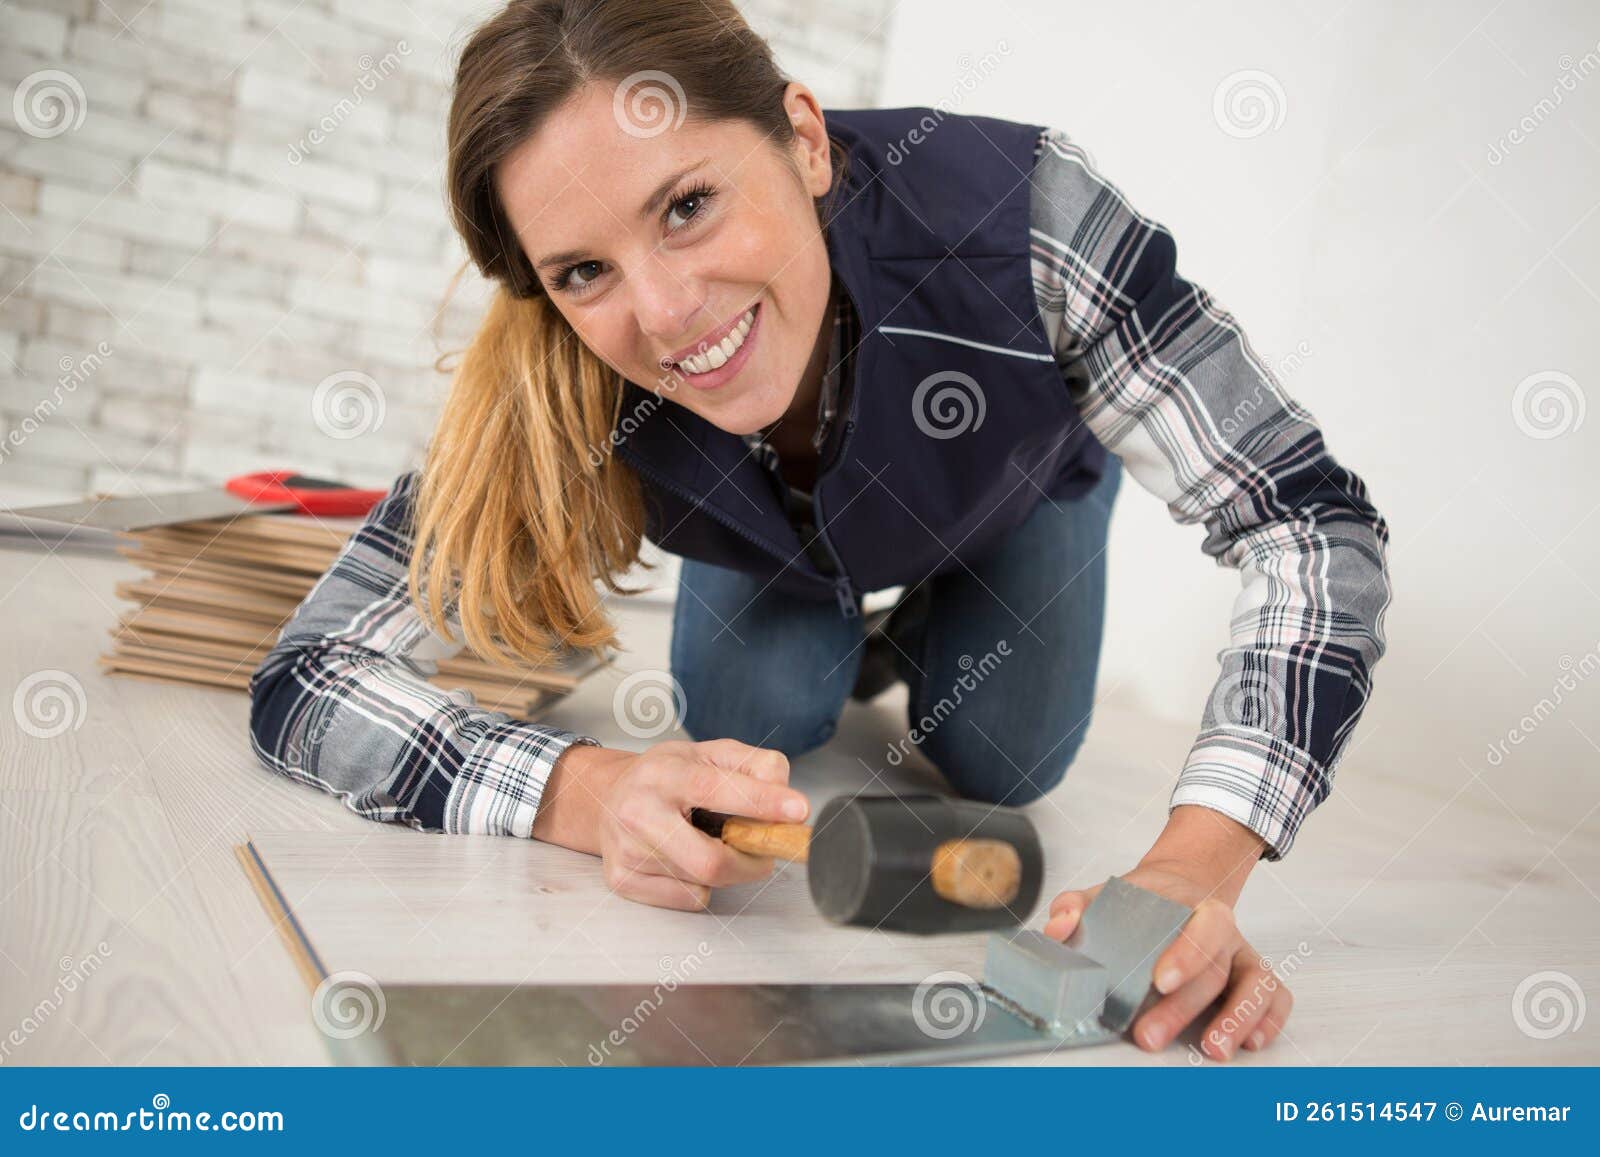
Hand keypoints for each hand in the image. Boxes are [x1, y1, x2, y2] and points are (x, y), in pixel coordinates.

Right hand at [593, 737, 806, 910]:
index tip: (798, 810)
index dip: (761, 802)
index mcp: (663, 773)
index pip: (715, 788)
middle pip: (711, 861)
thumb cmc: (667, 777)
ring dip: (726, 868)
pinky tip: (686, 860)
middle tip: (763, 848)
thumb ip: (754, 765)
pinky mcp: (621, 880)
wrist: (606, 797)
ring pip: (703, 882)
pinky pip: (687, 899)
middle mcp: (638, 812)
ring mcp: (626, 851)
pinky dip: (701, 885)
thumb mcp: (710, 754)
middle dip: (751, 862)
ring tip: (708, 841)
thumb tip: (784, 794)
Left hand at [1042, 862, 1292, 1060]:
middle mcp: (1227, 933)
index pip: (1202, 928)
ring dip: (1238, 1019)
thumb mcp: (1106, 893)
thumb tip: (1058, 929)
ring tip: (1213, 1050)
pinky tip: (1248, 1042)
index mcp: (1196, 906)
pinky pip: (1276, 996)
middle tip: (1150, 1036)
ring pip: (1258, 984)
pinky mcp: (1253, 977)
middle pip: (1215, 971)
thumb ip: (1077, 906)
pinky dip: (1269, 1019)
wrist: (1181, 886)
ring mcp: (1244, 956)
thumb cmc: (1144, 899)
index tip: (1159, 980)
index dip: (1186, 955)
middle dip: (1184, 1009)